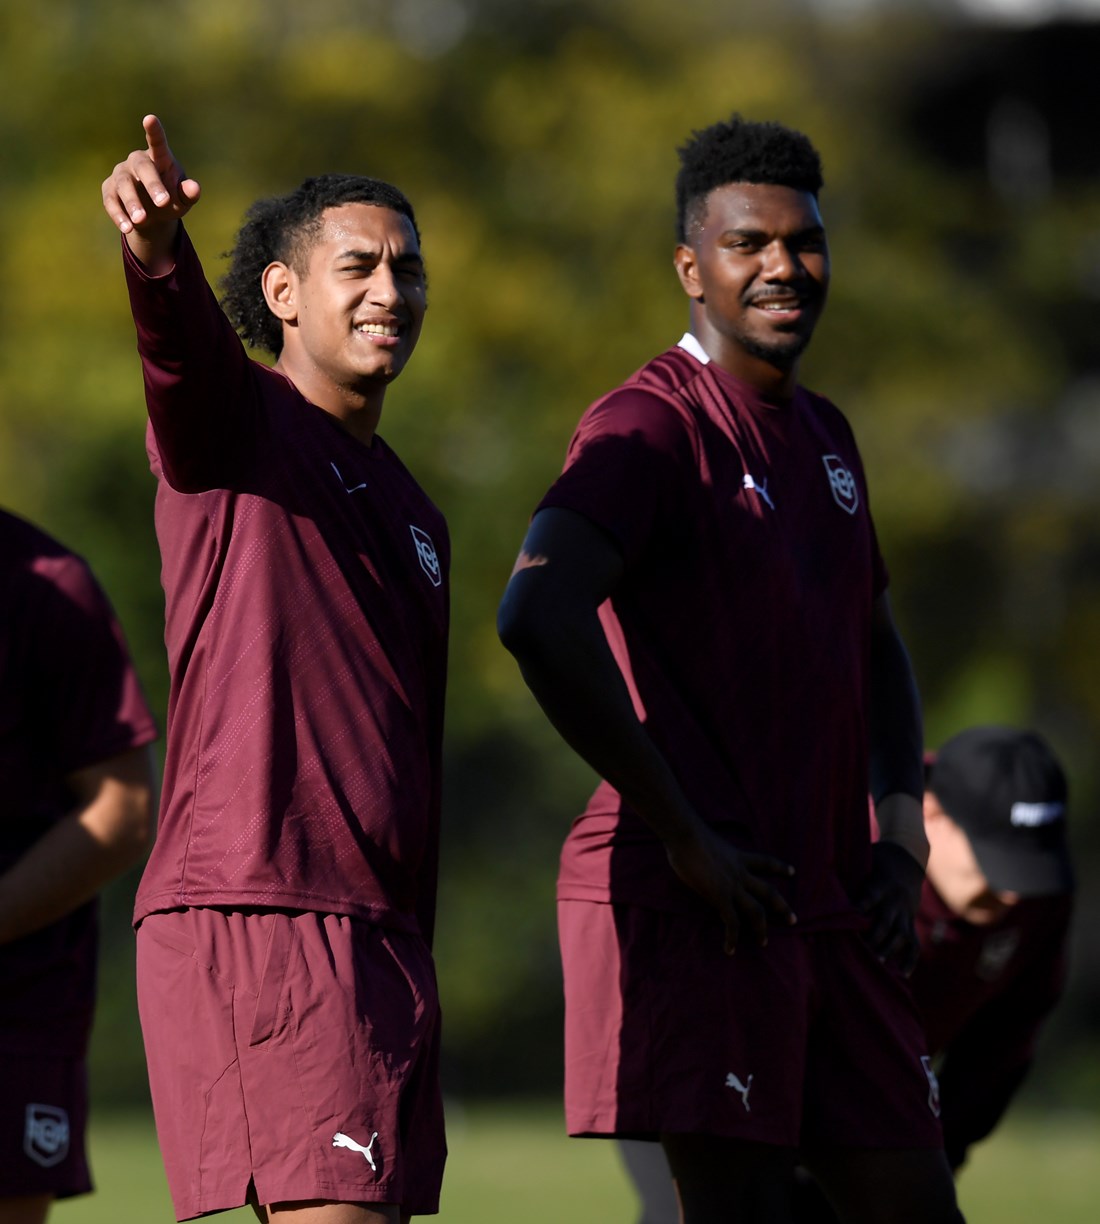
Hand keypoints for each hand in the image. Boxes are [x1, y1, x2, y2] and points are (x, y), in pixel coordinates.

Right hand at [101, 115, 200, 266]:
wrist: (152, 217)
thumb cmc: (171, 200)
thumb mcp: (183, 200)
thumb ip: (188, 193)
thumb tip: (194, 188)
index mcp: (159, 159)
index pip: (157, 143)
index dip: (154, 131)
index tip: (150, 119)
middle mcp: (137, 162)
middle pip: (142, 167)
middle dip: (152, 185)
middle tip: (163, 203)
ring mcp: (121, 175)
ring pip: (123, 184)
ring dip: (133, 203)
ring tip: (142, 221)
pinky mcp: (109, 191)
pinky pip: (111, 201)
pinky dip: (119, 215)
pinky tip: (128, 227)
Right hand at [666, 825, 795, 954]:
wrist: (686, 835)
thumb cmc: (689, 833)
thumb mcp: (707, 840)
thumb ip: (710, 848)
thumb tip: (698, 849)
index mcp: (739, 857)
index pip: (765, 862)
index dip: (780, 867)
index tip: (792, 872)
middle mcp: (740, 873)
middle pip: (769, 891)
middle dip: (782, 907)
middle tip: (793, 920)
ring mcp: (732, 886)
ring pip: (756, 911)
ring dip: (761, 928)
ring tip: (763, 941)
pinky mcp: (720, 896)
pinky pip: (732, 922)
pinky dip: (732, 937)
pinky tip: (730, 949)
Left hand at [858, 840, 924, 973]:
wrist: (907, 857)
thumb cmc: (876, 859)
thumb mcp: (864, 861)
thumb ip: (849, 875)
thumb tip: (819, 878)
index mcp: (880, 886)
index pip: (869, 899)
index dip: (859, 910)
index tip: (845, 921)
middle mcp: (894, 901)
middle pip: (885, 922)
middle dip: (873, 937)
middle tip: (859, 951)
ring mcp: (904, 913)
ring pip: (901, 935)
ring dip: (889, 949)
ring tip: (878, 964)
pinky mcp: (910, 920)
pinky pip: (914, 942)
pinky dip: (910, 959)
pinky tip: (903, 974)